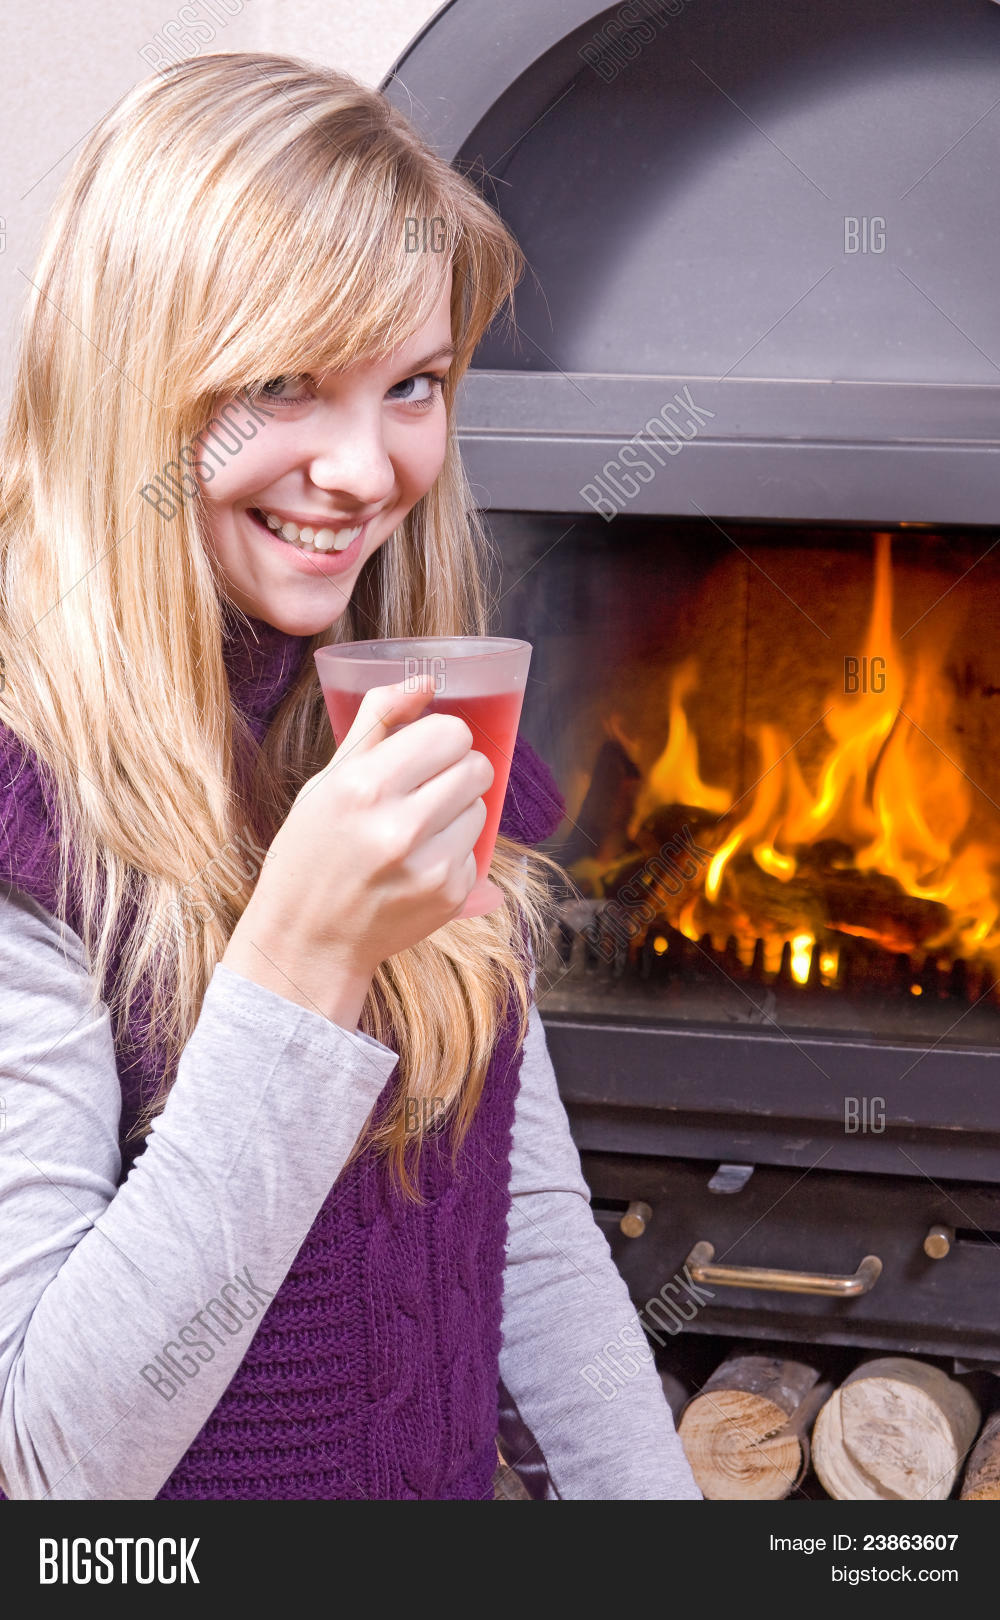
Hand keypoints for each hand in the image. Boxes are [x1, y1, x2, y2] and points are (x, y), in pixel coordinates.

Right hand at [223, 676, 493, 1018]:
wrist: (308, 940)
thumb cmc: (312, 852)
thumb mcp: (327, 780)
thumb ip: (377, 722)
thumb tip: (425, 680)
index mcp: (363, 785)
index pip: (450, 733)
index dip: (441, 739)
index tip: (423, 755)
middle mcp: (398, 825)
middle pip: (476, 767)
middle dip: (455, 772)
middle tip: (424, 792)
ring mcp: (428, 865)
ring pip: (481, 808)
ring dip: (457, 813)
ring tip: (415, 833)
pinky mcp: (448, 896)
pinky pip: (476, 852)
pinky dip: (454, 854)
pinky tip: (417, 866)